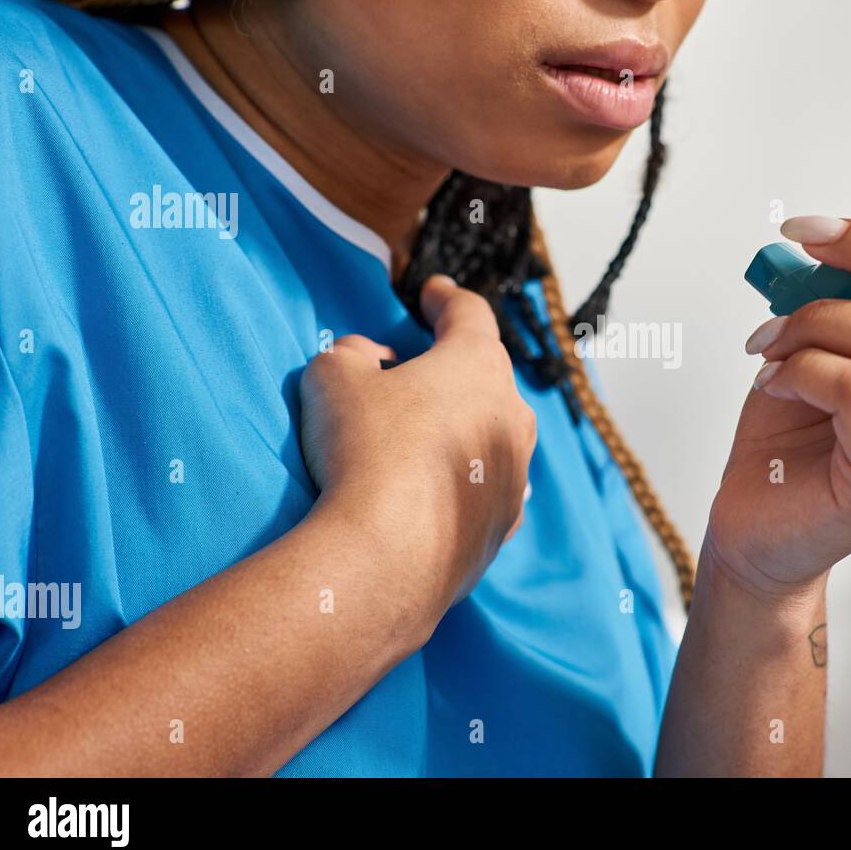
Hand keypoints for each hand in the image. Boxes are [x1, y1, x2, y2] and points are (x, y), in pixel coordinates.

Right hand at [299, 275, 536, 621]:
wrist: (387, 556)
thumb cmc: (363, 450)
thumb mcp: (333, 376)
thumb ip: (352, 351)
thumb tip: (372, 357)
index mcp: (478, 364)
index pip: (470, 314)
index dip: (446, 299)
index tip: (432, 293)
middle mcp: (512, 413)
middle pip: (486, 374)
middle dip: (454, 366)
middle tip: (418, 367)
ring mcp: (517, 471)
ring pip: (493, 431)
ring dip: (464, 423)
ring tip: (427, 430)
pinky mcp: (505, 522)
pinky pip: (487, 484)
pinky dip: (465, 476)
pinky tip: (442, 485)